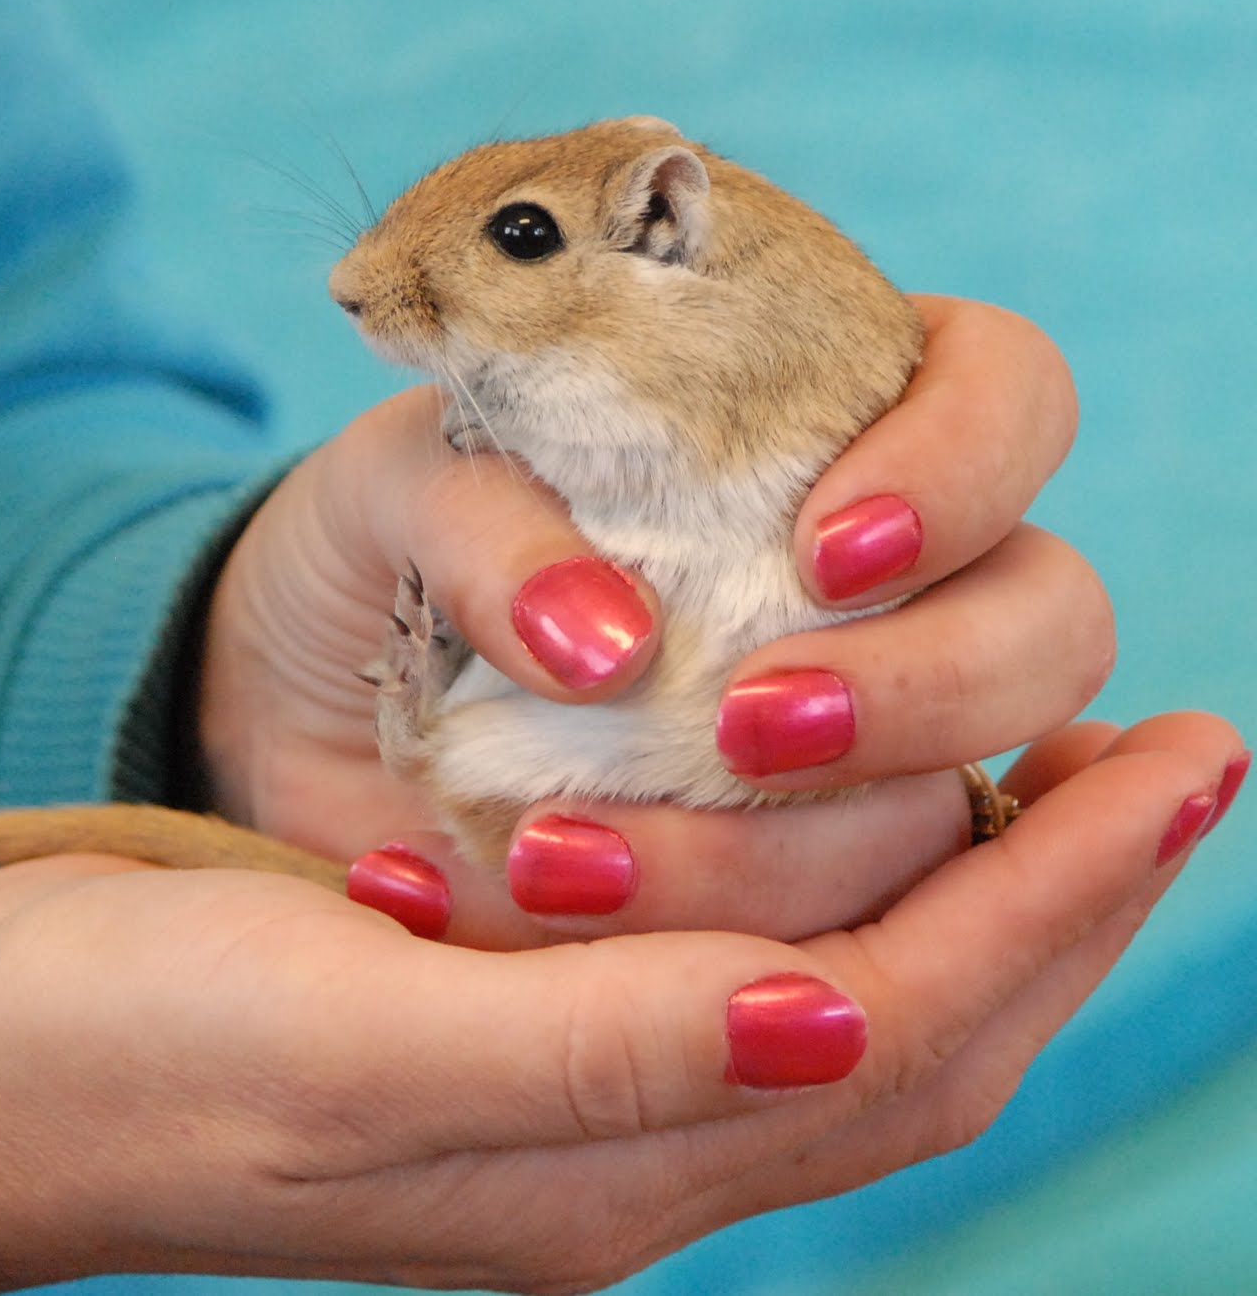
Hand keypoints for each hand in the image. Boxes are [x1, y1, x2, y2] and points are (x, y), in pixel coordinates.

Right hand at [0, 713, 1244, 1293]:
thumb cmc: (139, 1043)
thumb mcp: (357, 1042)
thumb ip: (595, 1053)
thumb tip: (829, 1012)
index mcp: (596, 1167)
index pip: (909, 1031)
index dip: (1063, 898)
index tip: (1194, 762)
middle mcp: (624, 1146)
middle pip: (924, 1030)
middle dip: (1074, 894)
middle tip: (1190, 756)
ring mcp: (582, 1093)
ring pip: (863, 1005)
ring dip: (987, 892)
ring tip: (1077, 771)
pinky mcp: (526, 1030)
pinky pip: (761, 974)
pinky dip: (861, 895)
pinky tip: (882, 813)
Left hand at [198, 296, 1112, 945]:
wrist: (301, 691)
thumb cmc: (375, 544)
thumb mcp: (396, 483)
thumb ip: (486, 520)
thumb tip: (614, 644)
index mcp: (816, 420)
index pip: (1006, 394)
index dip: (968, 462)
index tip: (826, 552)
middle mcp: (868, 584)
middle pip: (1048, 617)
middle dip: (936, 685)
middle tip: (748, 727)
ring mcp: (840, 740)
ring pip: (954, 805)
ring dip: (803, 855)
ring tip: (562, 863)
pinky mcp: (773, 878)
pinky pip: (843, 935)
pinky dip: (743, 955)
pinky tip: (590, 929)